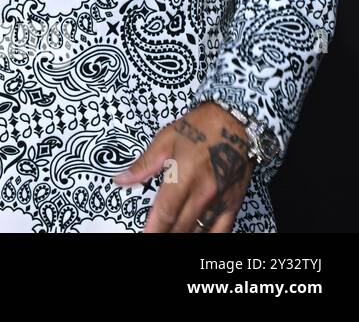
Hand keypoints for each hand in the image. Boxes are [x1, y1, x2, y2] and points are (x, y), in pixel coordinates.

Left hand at [115, 101, 253, 232]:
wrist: (237, 121)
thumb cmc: (201, 126)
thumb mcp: (165, 140)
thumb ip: (144, 165)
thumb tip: (121, 179)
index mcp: (184, 176)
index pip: (166, 212)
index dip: (154, 229)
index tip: (145, 236)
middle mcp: (204, 192)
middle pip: (183, 226)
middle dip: (167, 235)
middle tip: (154, 238)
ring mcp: (221, 199)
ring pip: (203, 231)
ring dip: (187, 236)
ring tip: (173, 236)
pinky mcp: (235, 201)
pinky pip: (224, 228)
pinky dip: (210, 236)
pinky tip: (199, 236)